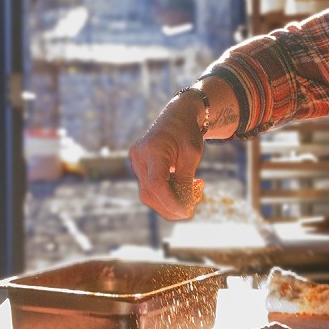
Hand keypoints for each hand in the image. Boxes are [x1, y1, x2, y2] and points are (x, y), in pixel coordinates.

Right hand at [129, 94, 206, 219]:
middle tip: (190, 210)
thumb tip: (184, 206)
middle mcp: (139, 157)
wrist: (177, 116)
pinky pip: (149, 187)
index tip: (187, 212)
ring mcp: (136, 162)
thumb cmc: (187, 133)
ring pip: (148, 193)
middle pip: (149, 193)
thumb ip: (185, 180)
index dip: (170, 202)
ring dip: (168, 202)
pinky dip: (165, 194)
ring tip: (189, 197)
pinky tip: (180, 189)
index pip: (156, 185)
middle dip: (170, 207)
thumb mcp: (192, 155)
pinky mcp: (139, 166)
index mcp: (152, 150)